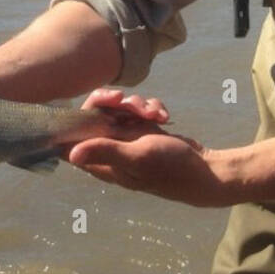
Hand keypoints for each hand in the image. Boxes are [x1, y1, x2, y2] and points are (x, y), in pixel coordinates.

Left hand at [69, 89, 228, 206]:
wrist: (204, 170)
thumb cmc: (170, 169)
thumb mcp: (137, 158)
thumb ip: (105, 152)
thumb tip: (70, 154)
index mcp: (101, 162)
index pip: (74, 138)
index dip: (80, 117)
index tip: (98, 105)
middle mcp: (110, 150)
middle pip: (96, 115)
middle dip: (115, 104)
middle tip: (129, 103)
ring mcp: (127, 140)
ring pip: (119, 110)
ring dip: (138, 106)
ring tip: (155, 115)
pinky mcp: (143, 132)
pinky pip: (139, 111)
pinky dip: (152, 108)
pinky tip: (164, 117)